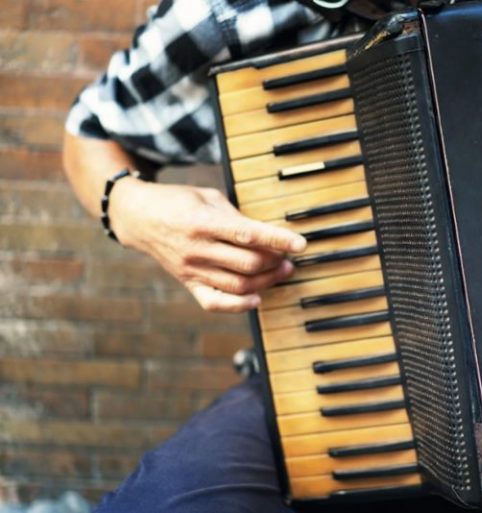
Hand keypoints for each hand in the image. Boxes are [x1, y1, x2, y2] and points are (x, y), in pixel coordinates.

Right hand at [108, 179, 305, 312]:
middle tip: (289, 255)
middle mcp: (197, 249)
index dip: (278, 240)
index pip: (248, 234)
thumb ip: (237, 217)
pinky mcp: (189, 284)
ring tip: (282, 270)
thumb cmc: (178, 202)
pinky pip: (216, 303)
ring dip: (267, 280)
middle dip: (276, 261)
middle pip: (248, 264)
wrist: (138, 218)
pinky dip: (240, 305)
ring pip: (239, 285)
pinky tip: (257, 297)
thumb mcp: (208, 197)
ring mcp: (192, 270)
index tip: (301, 243)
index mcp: (203, 222)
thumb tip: (268, 235)